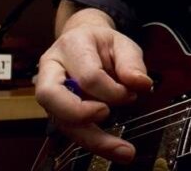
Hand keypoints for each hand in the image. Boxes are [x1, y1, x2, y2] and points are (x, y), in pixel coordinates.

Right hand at [34, 8, 152, 164]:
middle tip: (106, 115)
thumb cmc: (101, 43)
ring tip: (121, 150)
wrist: (83, 40)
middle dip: (80, 113)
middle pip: (51, 96)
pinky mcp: (56, 110)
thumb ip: (132, 63)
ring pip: (59, 120)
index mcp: (71, 46)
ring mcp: (48, 91)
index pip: (87, 75)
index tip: (130, 94)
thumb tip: (141, 84)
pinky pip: (70, 129)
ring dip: (91, 139)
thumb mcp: (122, 44)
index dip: (112, 90)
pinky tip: (112, 147)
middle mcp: (51, 68)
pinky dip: (92, 141)